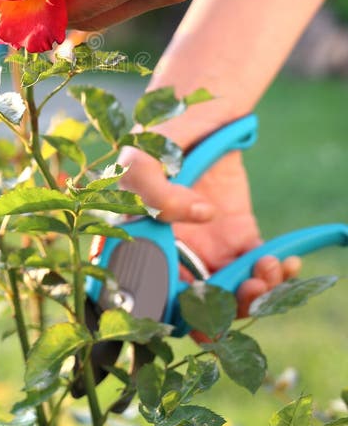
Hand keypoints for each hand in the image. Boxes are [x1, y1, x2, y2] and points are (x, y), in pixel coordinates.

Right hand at [117, 143, 300, 317]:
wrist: (202, 113)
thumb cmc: (159, 136)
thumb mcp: (144, 159)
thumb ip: (157, 193)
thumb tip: (202, 215)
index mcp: (139, 245)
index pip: (152, 295)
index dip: (178, 312)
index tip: (205, 308)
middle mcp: (171, 255)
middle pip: (194, 305)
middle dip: (225, 310)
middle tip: (248, 291)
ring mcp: (205, 249)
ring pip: (228, 293)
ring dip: (254, 294)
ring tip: (268, 269)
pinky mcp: (238, 237)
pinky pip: (255, 268)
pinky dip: (275, 274)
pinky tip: (285, 261)